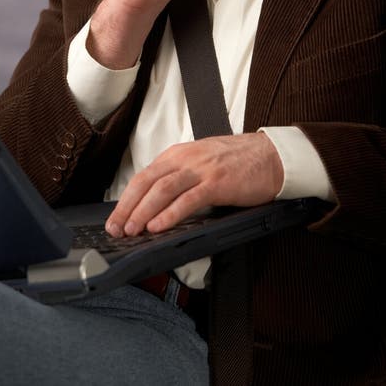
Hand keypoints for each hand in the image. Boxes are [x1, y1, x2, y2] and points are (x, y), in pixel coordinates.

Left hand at [105, 133, 283, 236]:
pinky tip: (158, 226)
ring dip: (143, 212)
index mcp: (177, 155)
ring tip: (132, 231)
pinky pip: (188, 199)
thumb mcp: (200, 163)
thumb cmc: (237, 162)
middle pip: (146, 182)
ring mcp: (200, 169)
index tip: (114, 219)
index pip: (143, 177)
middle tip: (115, 229)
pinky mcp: (217, 183)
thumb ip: (179, 178)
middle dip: (127, 208)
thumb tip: (154, 205)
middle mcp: (184, 159)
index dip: (126, 199)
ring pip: (162, 190)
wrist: (270, 155)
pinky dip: (170, 214)